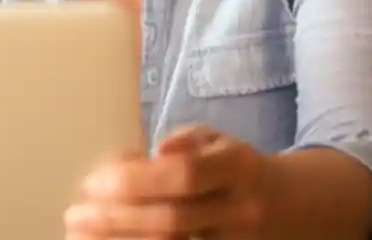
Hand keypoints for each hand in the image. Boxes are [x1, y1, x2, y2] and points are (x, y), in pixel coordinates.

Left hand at [64, 125, 267, 239]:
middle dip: (116, 219)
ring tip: (80, 236)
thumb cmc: (236, 168)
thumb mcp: (217, 140)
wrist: (296, 207)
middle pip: (172, 221)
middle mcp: (241, 211)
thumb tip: (153, 153)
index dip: (135, 180)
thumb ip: (184, 142)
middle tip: (75, 215)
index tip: (94, 181)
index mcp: (237, 167)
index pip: (184, 175)